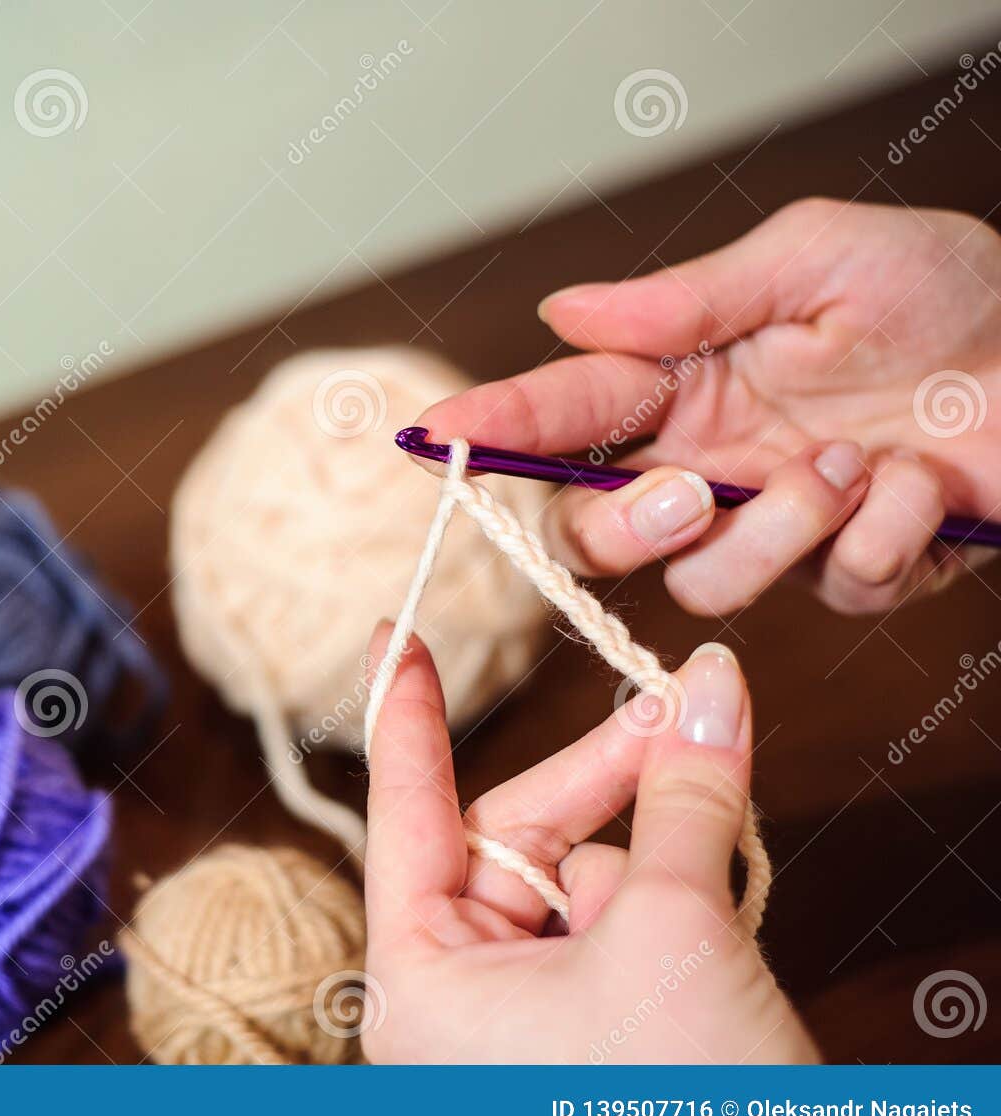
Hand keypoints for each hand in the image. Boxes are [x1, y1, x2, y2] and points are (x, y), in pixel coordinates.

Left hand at [360, 622, 818, 1062]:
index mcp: (422, 979)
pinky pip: (606, 936)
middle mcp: (452, 1003)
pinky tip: (710, 944)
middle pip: (511, 840)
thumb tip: (708, 682)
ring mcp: (515, 1027)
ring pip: (572, 887)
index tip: (393, 638)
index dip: (403, 717)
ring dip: (645, 868)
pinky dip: (658, 915)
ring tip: (708, 896)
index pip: (406, 813)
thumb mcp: (676, 930)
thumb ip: (681, 796)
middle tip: (677, 716)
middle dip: (598, 784)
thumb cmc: (677, 1107)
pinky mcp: (578, 1041)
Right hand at [416, 198, 1000, 615]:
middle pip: (594, 535)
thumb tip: (564, 311)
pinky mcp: (851, 571)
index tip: (432, 440)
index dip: (493, 429)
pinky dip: (884, 533)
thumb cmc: (949, 292)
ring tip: (860, 458)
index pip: (562, 416)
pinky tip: (925, 481)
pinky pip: (831, 590)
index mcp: (685, 384)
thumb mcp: (815, 259)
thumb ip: (687, 299)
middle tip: (688, 490)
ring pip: (704, 584)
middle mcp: (710, 462)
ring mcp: (776, 524)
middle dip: (623, 528)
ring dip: (784, 527)